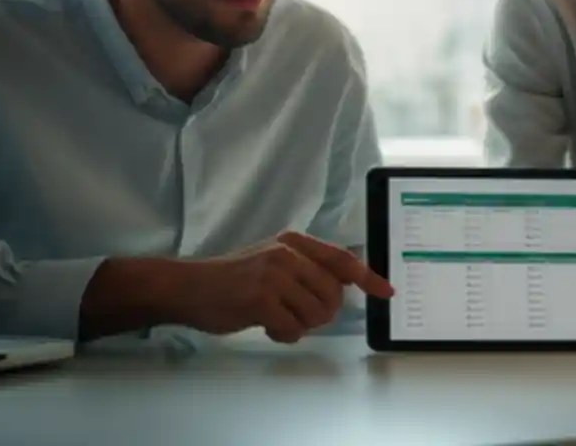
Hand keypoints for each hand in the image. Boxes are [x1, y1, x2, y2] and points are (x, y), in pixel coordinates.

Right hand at [185, 231, 393, 341]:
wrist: (189, 287)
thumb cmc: (233, 279)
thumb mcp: (273, 262)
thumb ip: (306, 269)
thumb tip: (344, 285)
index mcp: (294, 242)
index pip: (343, 259)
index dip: (369, 277)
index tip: (386, 292)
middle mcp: (287, 253)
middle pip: (333, 295)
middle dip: (321, 314)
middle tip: (296, 314)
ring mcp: (274, 274)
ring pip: (316, 314)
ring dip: (300, 325)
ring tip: (276, 317)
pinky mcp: (262, 298)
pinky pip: (294, 328)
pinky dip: (284, 334)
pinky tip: (265, 325)